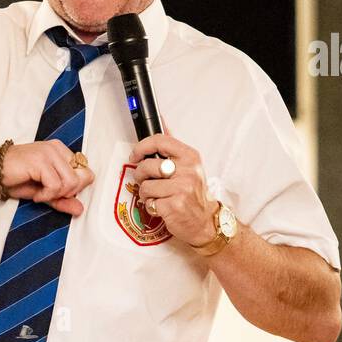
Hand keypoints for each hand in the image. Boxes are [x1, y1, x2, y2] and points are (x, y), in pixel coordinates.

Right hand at [0, 139, 92, 215]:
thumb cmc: (13, 178)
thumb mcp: (42, 192)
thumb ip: (61, 199)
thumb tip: (80, 210)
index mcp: (61, 151)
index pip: (86, 171)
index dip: (75, 188)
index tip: (56, 192)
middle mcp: (58, 148)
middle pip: (84, 177)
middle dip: (69, 192)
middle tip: (49, 194)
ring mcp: (49, 153)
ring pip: (72, 182)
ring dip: (57, 194)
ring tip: (40, 194)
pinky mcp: (40, 161)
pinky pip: (56, 185)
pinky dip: (47, 195)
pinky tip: (35, 195)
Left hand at [127, 131, 215, 245]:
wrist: (205, 220)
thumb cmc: (194, 193)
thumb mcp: (189, 165)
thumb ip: (172, 147)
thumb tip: (161, 121)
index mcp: (190, 156)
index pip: (159, 141)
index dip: (141, 147)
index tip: (135, 155)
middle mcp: (188, 171)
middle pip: (147, 165)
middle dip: (141, 175)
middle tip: (147, 181)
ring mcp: (182, 188)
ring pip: (145, 186)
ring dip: (146, 194)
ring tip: (158, 196)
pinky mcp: (174, 205)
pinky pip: (149, 202)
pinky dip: (151, 206)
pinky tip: (162, 207)